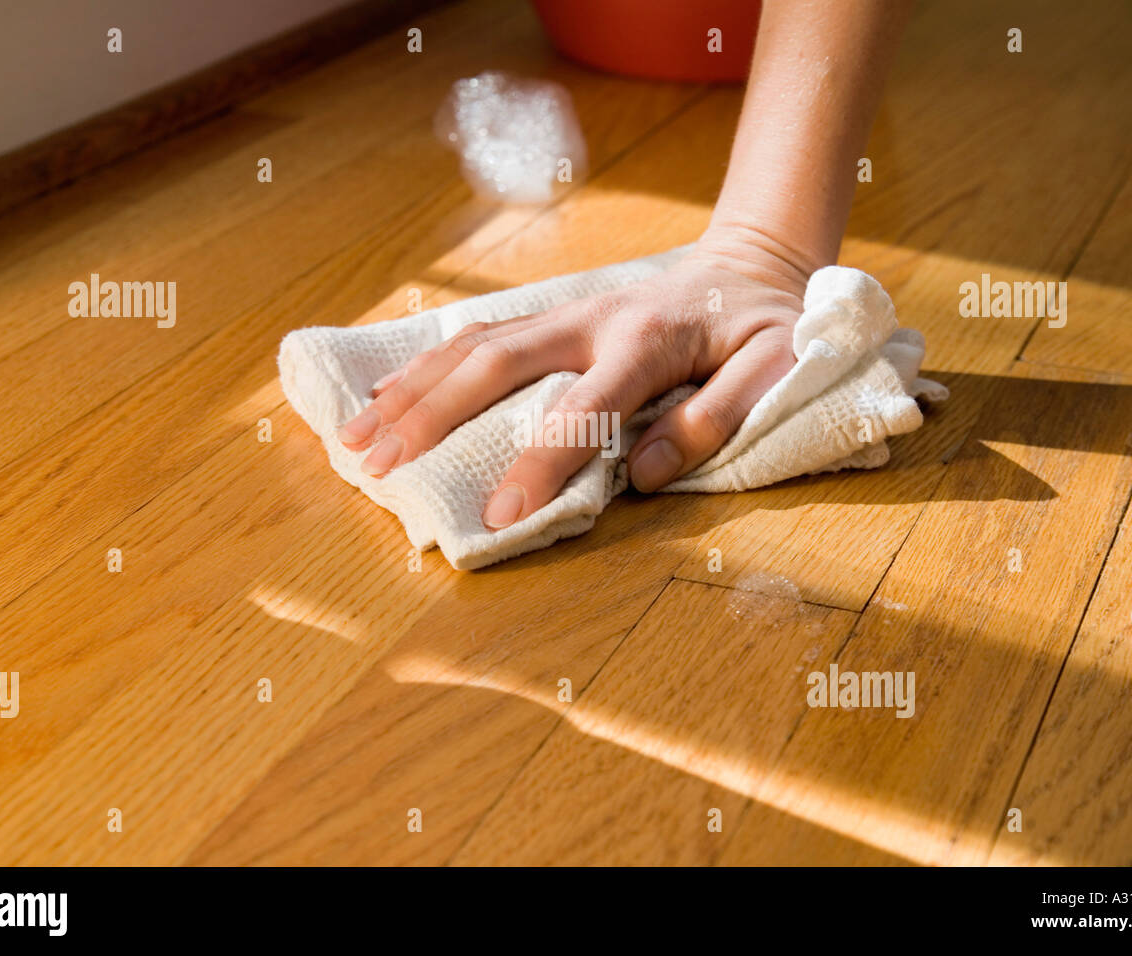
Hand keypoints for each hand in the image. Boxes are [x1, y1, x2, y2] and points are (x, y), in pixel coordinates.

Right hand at [337, 230, 808, 528]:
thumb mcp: (776, 370)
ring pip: (472, 346)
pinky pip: (477, 338)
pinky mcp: (550, 318)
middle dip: (432, 417)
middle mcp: (590, 322)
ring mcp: (563, 314)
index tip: (499, 518)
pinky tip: (386, 392)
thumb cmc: (767, 328)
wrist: (748, 263)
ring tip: (355, 435)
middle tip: (378, 466)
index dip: (540, 463)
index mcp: (647, 342)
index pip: (583, 408)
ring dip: (411, 390)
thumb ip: (719, 418)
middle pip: (495, 365)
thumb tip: (642, 473)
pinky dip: (427, 365)